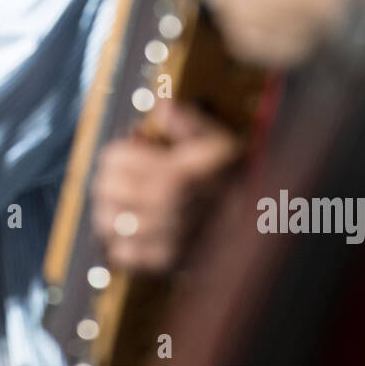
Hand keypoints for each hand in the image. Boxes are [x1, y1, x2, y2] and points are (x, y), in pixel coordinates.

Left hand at [91, 100, 241, 272]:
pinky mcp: (164, 260)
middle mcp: (163, 206)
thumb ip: (187, 121)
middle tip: (120, 176)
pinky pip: (121, 252)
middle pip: (104, 188)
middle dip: (110, 177)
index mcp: (173, 173)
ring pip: (107, 221)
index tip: (129, 151)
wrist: (260, 223)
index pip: (113, 159)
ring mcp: (162, 236)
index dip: (118, 151)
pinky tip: (135, 229)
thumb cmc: (235, 178)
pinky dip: (122, 241)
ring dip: (111, 208)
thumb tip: (162, 105)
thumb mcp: (217, 140)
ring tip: (123, 202)